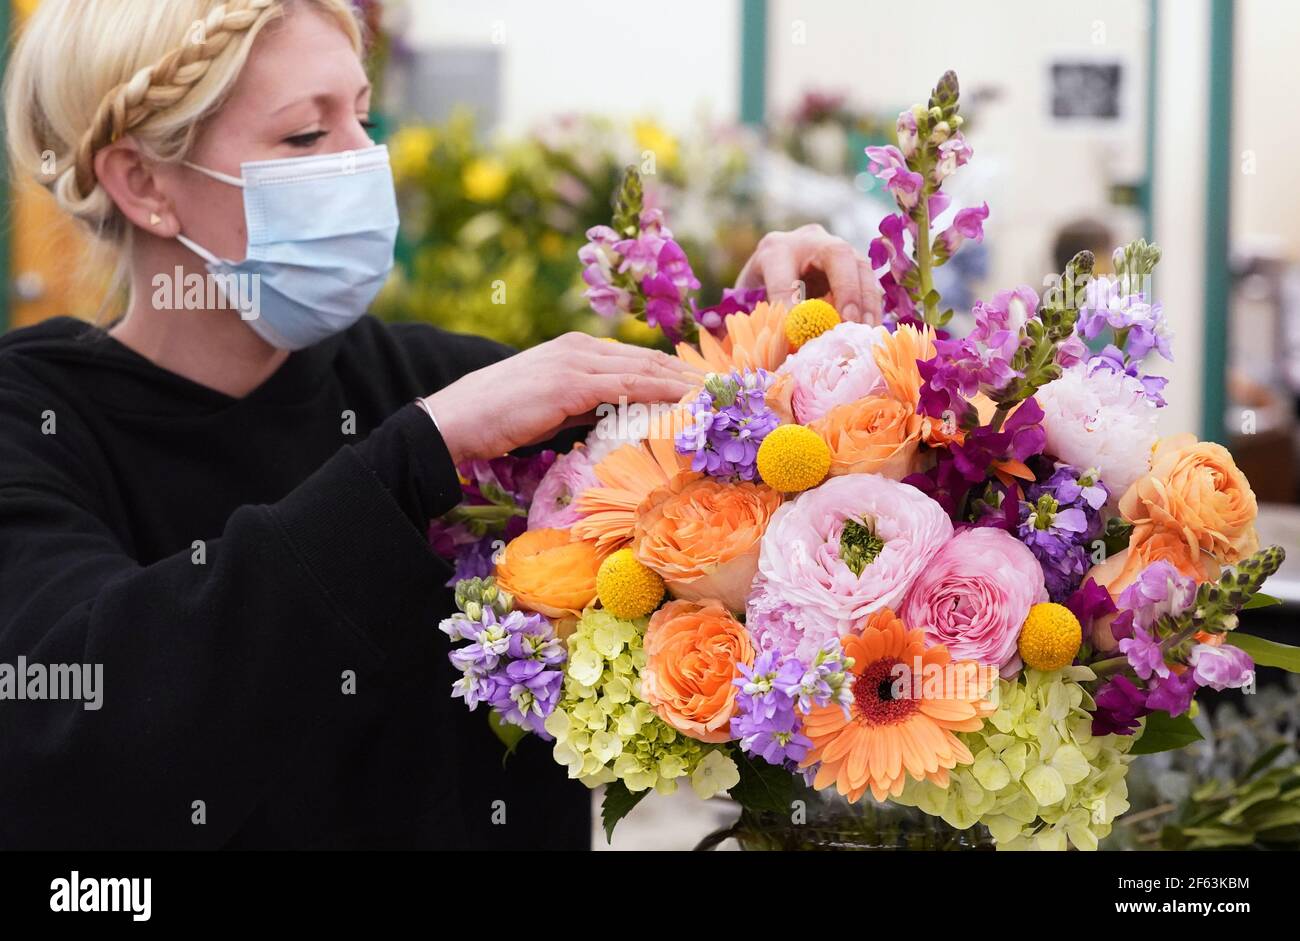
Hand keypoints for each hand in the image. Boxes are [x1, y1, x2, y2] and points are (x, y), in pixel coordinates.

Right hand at [424, 333, 701, 462]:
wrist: (456, 419)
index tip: (702, 387)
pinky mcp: (571, 383)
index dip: (671, 373)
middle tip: (721, 390)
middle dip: (685, 375)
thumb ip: (584, 406)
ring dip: (681, 383)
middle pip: (647, 360)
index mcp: (575, 349)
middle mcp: (579, 347)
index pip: (635, 359)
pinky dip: (657, 393)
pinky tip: (682, 402)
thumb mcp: (551, 408)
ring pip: (643, 370)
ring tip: (713, 396)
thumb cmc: (497, 418)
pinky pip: (626, 386)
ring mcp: (576, 362)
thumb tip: (616, 416)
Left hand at [736, 223, 882, 323]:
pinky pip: (869, 281)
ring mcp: (835, 248)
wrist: (773, 270)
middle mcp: (808, 241)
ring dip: (867, 301)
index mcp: (775, 250)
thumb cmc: (759, 291)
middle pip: (837, 254)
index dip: (792, 301)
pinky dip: (872, 306)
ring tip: (864, 331)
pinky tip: (870, 329)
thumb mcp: (749, 301)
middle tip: (848, 322)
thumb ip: (760, 317)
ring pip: (861, 266)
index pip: (783, 274)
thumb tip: (765, 338)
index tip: (797, 330)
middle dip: (847, 289)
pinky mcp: (853, 263)